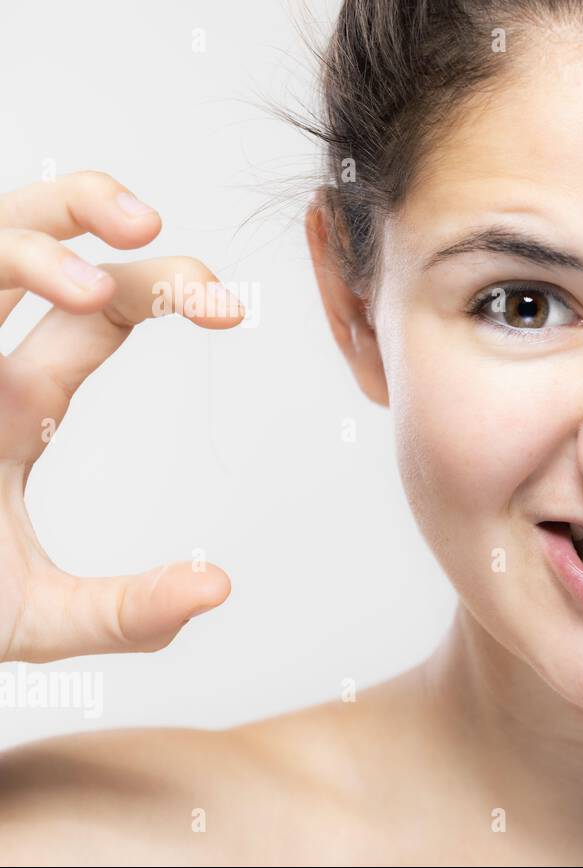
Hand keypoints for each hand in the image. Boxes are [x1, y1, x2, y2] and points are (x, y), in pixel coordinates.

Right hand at [0, 171, 241, 663]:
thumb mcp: (35, 620)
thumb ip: (127, 612)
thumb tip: (216, 588)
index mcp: (16, 404)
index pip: (98, 313)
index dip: (167, 288)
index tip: (232, 310)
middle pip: (25, 239)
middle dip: (84, 206)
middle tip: (152, 228)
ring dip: (23, 243)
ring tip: (87, 288)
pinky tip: (0, 291)